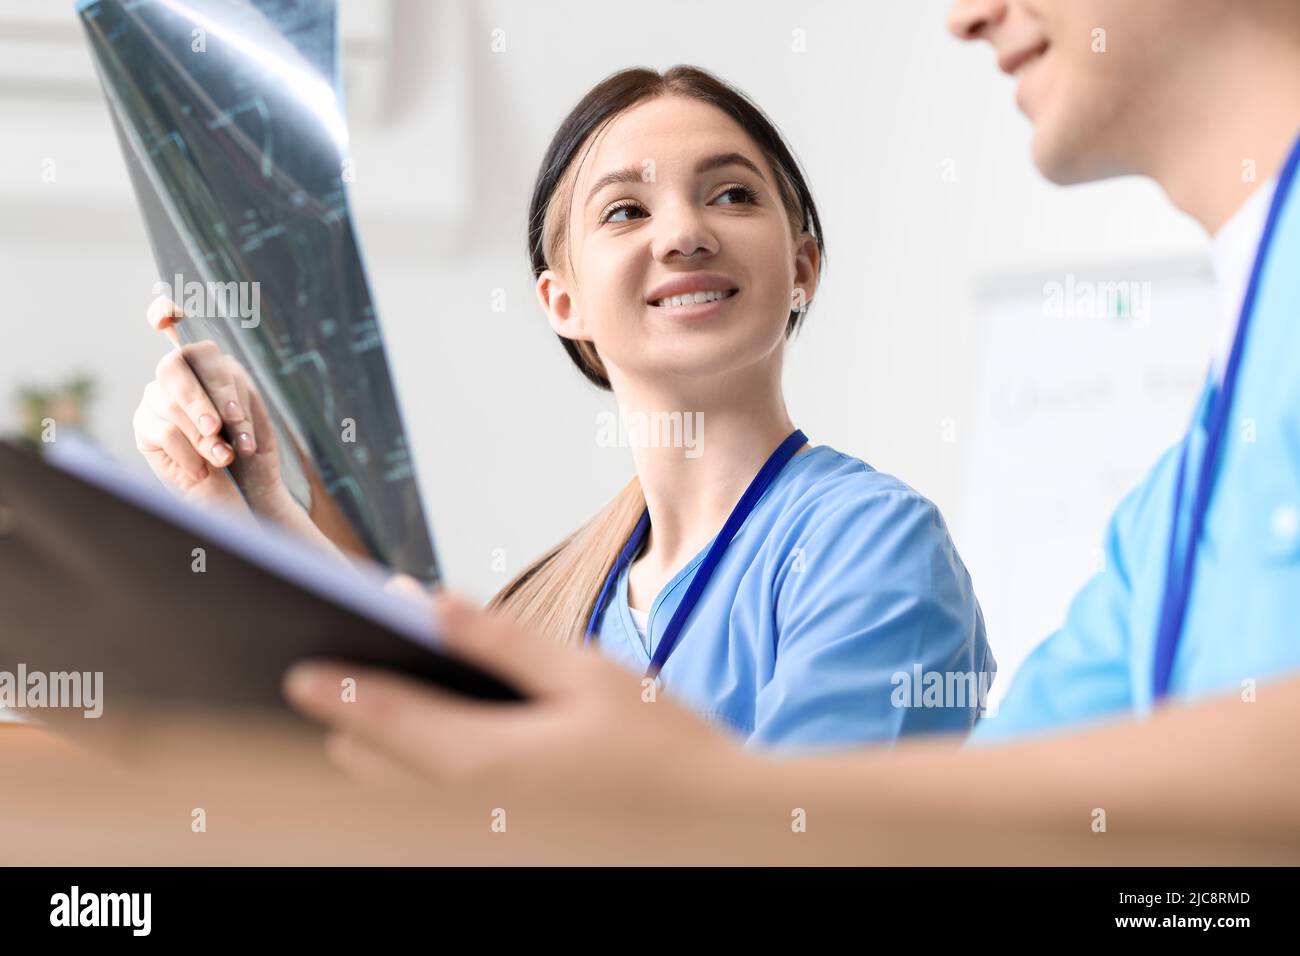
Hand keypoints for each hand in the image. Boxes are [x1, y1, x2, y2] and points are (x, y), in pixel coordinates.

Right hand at [133, 296, 290, 516]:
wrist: (245, 494)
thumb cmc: (249, 455)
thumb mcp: (252, 417)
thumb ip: (236, 392)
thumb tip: (220, 384)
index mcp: (207, 365)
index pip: (180, 325)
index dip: (165, 312)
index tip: (163, 314)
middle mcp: (177, 376)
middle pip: (177, 365)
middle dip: (205, 397)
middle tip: (223, 427)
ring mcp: (156, 399)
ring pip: (171, 402)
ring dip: (204, 434)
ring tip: (225, 457)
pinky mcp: (144, 428)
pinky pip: (164, 431)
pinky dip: (191, 453)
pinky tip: (205, 470)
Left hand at [283, 593, 756, 803]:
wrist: (710, 823)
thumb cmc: (659, 745)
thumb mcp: (584, 674)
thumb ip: (500, 639)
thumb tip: (429, 605)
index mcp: (484, 759)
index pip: (381, 718)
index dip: (336, 687)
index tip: (297, 668)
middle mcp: (468, 807)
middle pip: (373, 765)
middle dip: (349, 718)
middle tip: (334, 670)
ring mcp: (482, 832)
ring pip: (395, 795)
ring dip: (376, 749)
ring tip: (369, 705)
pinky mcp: (501, 839)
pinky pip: (430, 806)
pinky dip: (412, 771)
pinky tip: (429, 740)